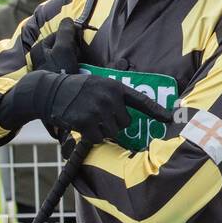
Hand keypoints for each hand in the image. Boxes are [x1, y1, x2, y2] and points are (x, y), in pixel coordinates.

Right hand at [0, 70, 171, 143]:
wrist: (50, 91)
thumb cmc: (79, 89)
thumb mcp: (100, 84)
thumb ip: (116, 96)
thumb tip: (130, 116)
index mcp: (116, 88)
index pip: (142, 101)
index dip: (157, 111)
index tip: (171, 118)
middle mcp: (109, 98)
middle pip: (125, 123)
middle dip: (115, 123)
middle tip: (101, 116)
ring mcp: (97, 110)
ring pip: (112, 132)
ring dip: (103, 130)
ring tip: (91, 118)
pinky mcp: (85, 122)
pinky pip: (98, 138)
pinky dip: (92, 136)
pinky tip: (83, 125)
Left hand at [31, 20, 82, 74]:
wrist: (56, 97)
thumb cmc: (58, 69)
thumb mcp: (63, 48)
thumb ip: (66, 33)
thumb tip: (68, 19)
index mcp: (40, 47)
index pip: (59, 34)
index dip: (71, 35)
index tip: (80, 41)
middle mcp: (41, 56)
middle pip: (62, 45)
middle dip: (72, 47)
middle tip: (80, 53)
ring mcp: (47, 67)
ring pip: (64, 55)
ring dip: (74, 57)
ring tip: (80, 62)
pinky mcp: (53, 76)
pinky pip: (65, 65)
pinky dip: (72, 65)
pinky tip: (77, 70)